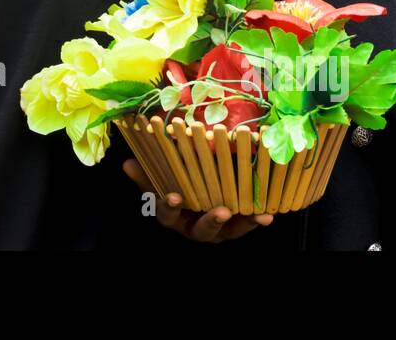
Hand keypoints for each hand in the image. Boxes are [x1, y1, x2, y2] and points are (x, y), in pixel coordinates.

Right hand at [122, 158, 272, 242]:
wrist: (197, 190)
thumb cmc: (175, 183)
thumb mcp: (159, 178)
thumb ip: (146, 173)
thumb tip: (127, 164)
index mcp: (174, 216)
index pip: (168, 215)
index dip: (170, 207)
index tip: (174, 197)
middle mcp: (195, 227)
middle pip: (202, 230)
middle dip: (212, 221)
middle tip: (222, 211)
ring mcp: (217, 229)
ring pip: (230, 231)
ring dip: (243, 223)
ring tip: (256, 216)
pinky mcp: (236, 225)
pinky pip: (247, 224)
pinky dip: (257, 219)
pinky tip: (267, 214)